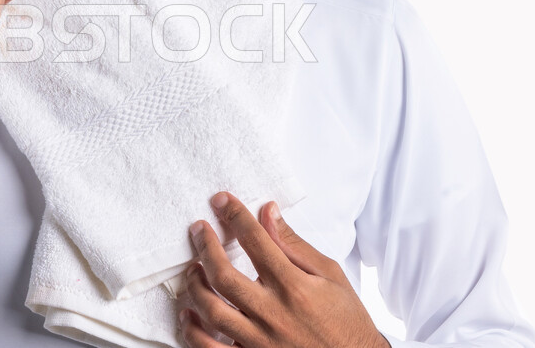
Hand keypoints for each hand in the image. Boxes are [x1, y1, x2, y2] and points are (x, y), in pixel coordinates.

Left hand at [180, 192, 389, 347]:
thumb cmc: (345, 320)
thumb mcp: (330, 274)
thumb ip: (294, 244)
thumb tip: (267, 212)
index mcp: (294, 287)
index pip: (256, 242)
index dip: (235, 216)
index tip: (221, 201)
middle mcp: (273, 314)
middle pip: (224, 275)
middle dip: (205, 246)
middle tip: (198, 229)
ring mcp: (260, 341)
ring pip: (212, 311)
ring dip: (195, 286)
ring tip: (193, 269)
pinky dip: (193, 332)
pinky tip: (189, 314)